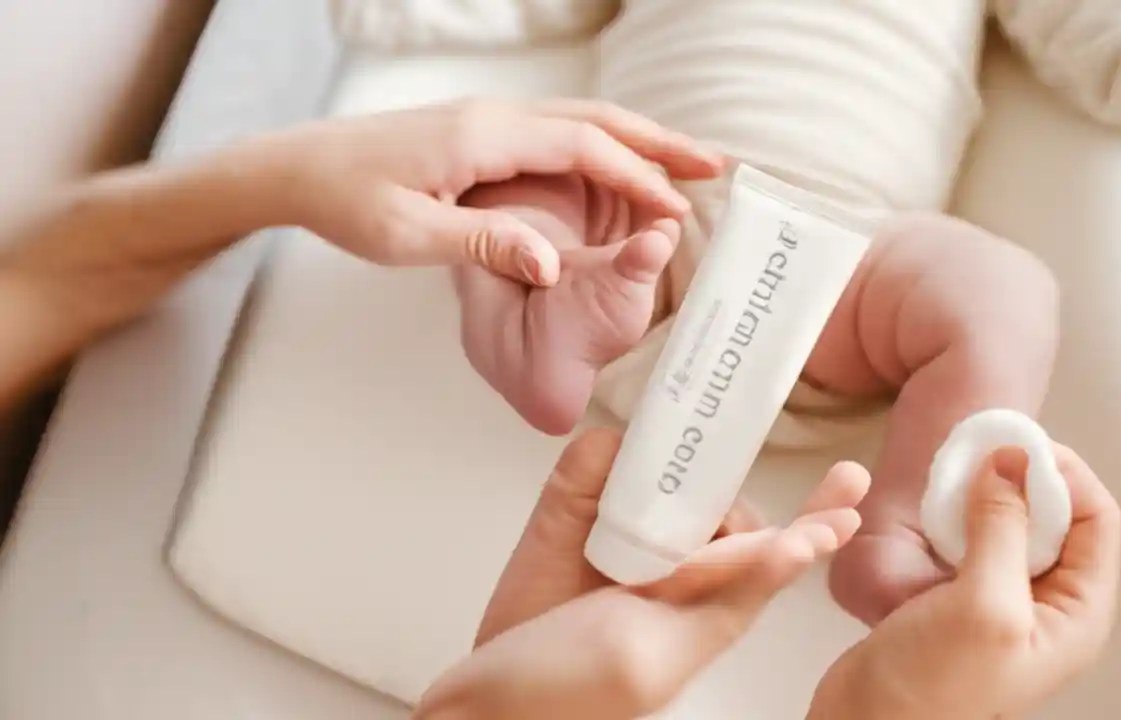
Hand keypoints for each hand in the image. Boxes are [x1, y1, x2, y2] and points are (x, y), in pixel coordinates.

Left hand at [240, 98, 722, 282]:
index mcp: (484, 138)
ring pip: (582, 122)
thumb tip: (553, 263)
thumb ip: (485, 245)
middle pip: (597, 121)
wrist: (298, 166)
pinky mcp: (481, 134)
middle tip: (714, 166)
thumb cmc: (345, 199)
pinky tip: (618, 171)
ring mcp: (489, 122)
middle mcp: (495, 119)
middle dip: (659, 143)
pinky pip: (558, 135)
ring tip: (683, 166)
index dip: (638, 176)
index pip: (584, 147)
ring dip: (636, 142)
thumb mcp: (408, 235)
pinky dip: (602, 148)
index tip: (678, 207)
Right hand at [414, 428, 870, 719]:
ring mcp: (621, 534)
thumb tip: (787, 543)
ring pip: (663, 469)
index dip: (820, 517)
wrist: (475, 705)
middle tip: (675, 552)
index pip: (783, 553)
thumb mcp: (656, 656)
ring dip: (650, 486)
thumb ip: (724, 600)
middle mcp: (675, 563)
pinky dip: (594, 470)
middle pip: (722, 498)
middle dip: (715, 499)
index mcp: (713, 607)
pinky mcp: (571, 513)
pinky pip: (595, 464)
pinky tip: (582, 509)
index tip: (850, 481)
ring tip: (610, 555)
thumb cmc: (566, 700)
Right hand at [809, 445, 1120, 719]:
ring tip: (959, 473)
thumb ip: (1003, 528)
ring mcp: (1003, 603)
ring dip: (989, 493)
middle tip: (984, 451)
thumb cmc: (930, 691)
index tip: (1017, 445)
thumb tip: (1012, 461)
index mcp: (1076, 615)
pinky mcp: (961, 599)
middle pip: (1058, 518)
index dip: (1063, 475)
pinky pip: (975, 540)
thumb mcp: (982, 604)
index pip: (1096, 520)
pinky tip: (937, 507)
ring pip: (1013, 525)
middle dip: (1024, 478)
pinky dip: (960, 514)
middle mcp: (1048, 608)